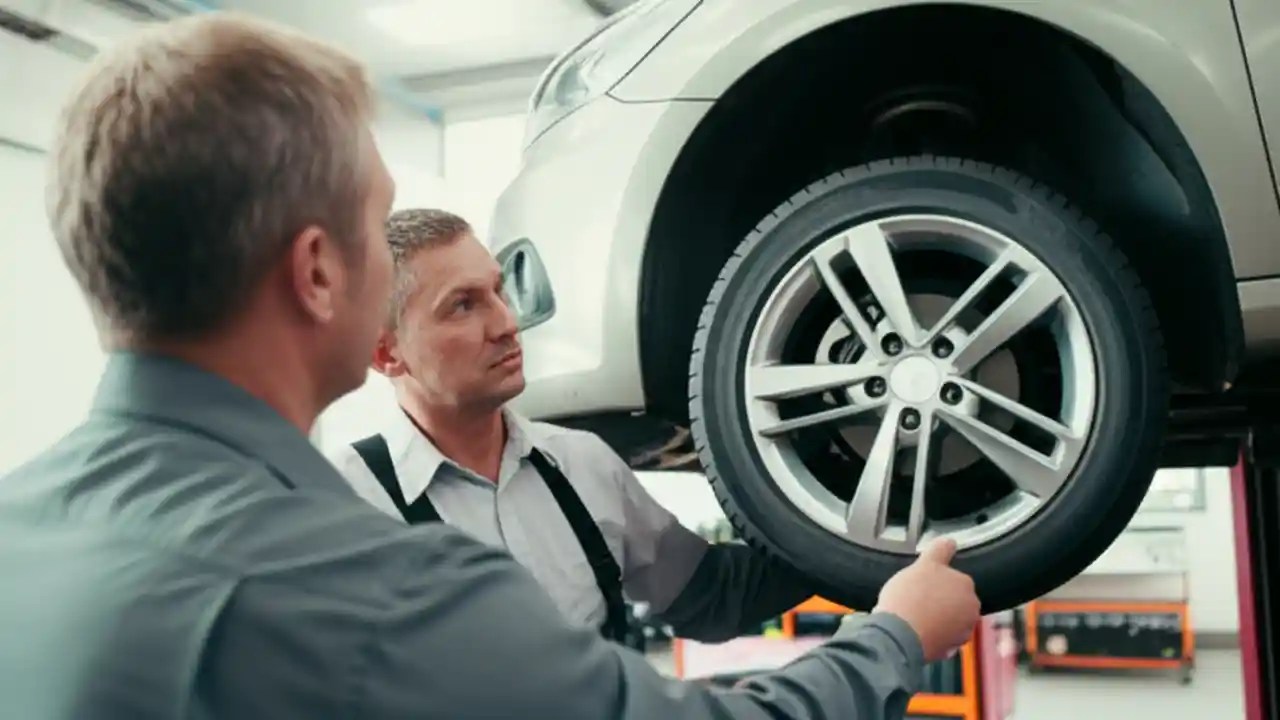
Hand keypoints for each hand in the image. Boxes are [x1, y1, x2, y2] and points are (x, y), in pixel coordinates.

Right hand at [872, 537, 980, 661]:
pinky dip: (931, 634)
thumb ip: (940, 550)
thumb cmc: (910, 598)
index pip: (955, 578)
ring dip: (936, 618)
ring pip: (948, 620)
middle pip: (954, 601)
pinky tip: (915, 630)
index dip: (936, 580)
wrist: (898, 634)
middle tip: (916, 598)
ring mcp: (961, 633)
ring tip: (914, 615)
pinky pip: (941, 638)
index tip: (921, 583)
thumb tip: (950, 540)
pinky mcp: (949, 651)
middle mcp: (971, 611)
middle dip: (939, 600)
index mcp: (967, 587)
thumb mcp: (924, 564)